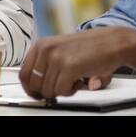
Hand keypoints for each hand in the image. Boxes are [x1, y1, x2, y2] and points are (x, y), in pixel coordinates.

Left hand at [18, 27, 135, 98]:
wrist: (112, 42)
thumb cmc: (88, 48)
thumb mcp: (60, 50)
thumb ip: (45, 64)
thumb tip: (32, 86)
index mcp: (41, 45)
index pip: (24, 73)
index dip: (30, 88)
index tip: (37, 94)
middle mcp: (46, 49)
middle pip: (35, 85)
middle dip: (48, 91)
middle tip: (61, 87)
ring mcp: (57, 57)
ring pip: (49, 90)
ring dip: (62, 91)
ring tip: (73, 80)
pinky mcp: (70, 67)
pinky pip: (62, 91)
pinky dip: (70, 91)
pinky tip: (79, 81)